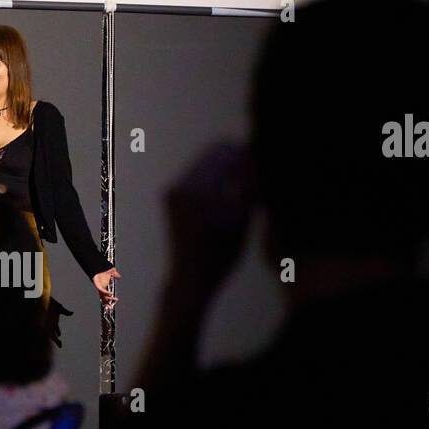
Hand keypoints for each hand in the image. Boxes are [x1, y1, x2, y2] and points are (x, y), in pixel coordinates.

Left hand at [93, 267, 120, 307]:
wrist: (97, 266)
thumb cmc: (102, 270)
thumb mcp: (111, 272)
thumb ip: (115, 274)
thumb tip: (119, 277)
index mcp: (104, 287)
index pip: (106, 295)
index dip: (110, 299)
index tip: (114, 302)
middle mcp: (101, 288)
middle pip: (104, 298)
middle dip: (108, 302)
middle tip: (111, 307)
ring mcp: (99, 287)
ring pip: (103, 295)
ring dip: (108, 298)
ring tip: (114, 300)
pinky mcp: (97, 285)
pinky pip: (102, 290)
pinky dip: (106, 292)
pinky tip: (110, 294)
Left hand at [165, 141, 256, 286]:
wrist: (190, 277)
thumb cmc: (222, 252)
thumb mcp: (242, 218)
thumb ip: (249, 184)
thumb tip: (255, 155)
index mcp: (199, 190)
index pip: (225, 152)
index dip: (245, 153)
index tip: (259, 162)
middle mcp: (181, 185)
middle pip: (213, 152)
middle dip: (234, 157)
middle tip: (253, 172)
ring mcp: (172, 189)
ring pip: (204, 161)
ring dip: (224, 166)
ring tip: (242, 185)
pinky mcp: (169, 195)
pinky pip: (195, 174)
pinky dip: (212, 177)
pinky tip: (226, 193)